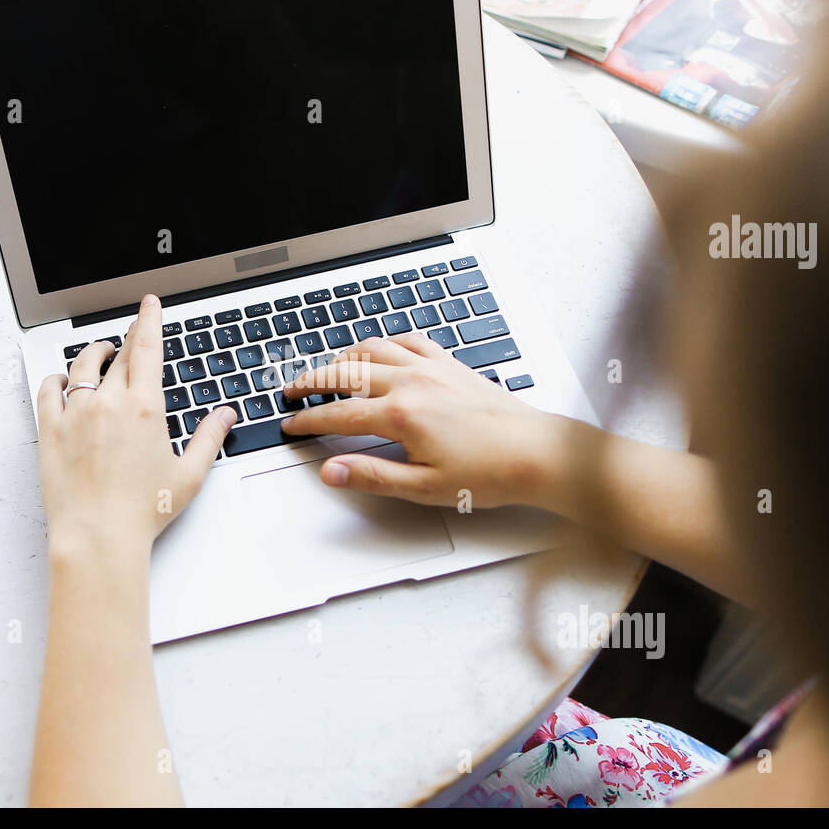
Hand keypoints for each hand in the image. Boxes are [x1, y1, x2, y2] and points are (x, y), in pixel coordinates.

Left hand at [36, 294, 236, 562]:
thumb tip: (223, 415)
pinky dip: (58, 378)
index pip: (147, 348)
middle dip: (127, 337)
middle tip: (132, 330)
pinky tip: (63, 380)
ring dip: (94, 353)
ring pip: (82, 366)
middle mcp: (109, 403)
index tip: (148, 305)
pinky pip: (49, 389)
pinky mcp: (50, 430)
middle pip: (118, 355)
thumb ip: (209, 438)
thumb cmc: (142, 512)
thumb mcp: (189, 475)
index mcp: (145, 408)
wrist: (98, 537)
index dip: (148, 321)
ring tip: (101, 352)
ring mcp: (75, 413)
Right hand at [279, 334, 581, 508]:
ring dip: (344, 357)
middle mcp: (413, 383)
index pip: (338, 414)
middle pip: (346, 373)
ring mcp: (433, 369)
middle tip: (293, 391)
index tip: (290, 424)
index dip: (308, 419)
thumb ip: (372, 476)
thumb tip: (332, 471)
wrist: (538, 453)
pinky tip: (380, 351)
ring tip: (328, 370)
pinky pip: (409, 341)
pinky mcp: (451, 365)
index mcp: (401, 415)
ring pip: (374, 349)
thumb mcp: (423, 487)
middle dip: (313, 380)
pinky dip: (385, 343)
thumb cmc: (490, 473)